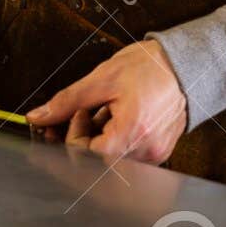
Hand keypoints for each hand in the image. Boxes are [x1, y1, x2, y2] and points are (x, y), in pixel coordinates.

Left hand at [27, 40, 187, 164]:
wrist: (186, 64)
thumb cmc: (151, 67)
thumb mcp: (103, 78)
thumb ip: (67, 101)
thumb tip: (39, 116)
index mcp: (131, 133)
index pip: (84, 155)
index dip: (72, 135)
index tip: (76, 113)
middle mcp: (145, 152)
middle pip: (96, 162)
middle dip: (82, 139)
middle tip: (81, 114)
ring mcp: (154, 155)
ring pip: (110, 161)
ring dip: (98, 140)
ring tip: (106, 113)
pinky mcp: (158, 152)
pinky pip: (127, 156)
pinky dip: (114, 141)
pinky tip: (117, 121)